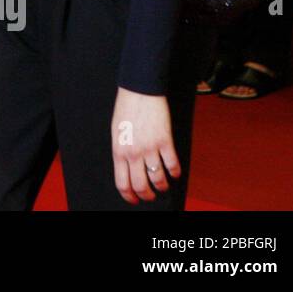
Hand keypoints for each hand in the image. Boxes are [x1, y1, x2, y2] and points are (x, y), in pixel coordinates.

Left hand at [111, 87, 181, 203]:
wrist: (139, 91)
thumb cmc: (126, 109)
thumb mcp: (117, 133)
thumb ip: (122, 152)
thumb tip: (128, 170)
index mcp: (118, 151)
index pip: (122, 183)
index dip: (129, 196)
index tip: (134, 200)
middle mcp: (133, 152)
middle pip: (141, 186)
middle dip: (146, 196)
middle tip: (150, 196)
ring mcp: (150, 148)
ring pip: (158, 180)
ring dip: (162, 186)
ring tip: (162, 185)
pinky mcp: (165, 141)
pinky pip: (173, 165)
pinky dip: (175, 173)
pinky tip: (174, 172)